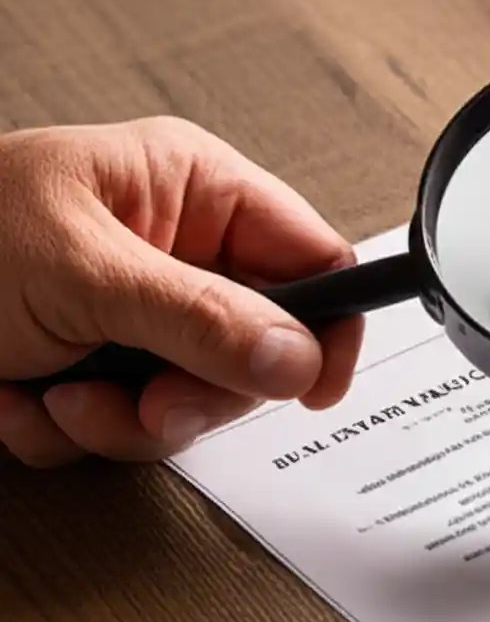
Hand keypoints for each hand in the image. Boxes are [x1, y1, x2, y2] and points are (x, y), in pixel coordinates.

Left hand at [0, 116, 363, 466]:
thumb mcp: (83, 271)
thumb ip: (200, 315)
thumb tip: (299, 355)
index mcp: (195, 191)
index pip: (314, 259)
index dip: (326, 327)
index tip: (312, 386)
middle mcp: (179, 253)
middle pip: (259, 348)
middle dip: (196, 391)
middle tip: (153, 401)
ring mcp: (139, 316)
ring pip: (195, 401)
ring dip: (122, 420)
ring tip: (58, 392)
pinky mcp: (100, 367)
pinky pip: (130, 427)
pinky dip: (71, 431)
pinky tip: (22, 395)